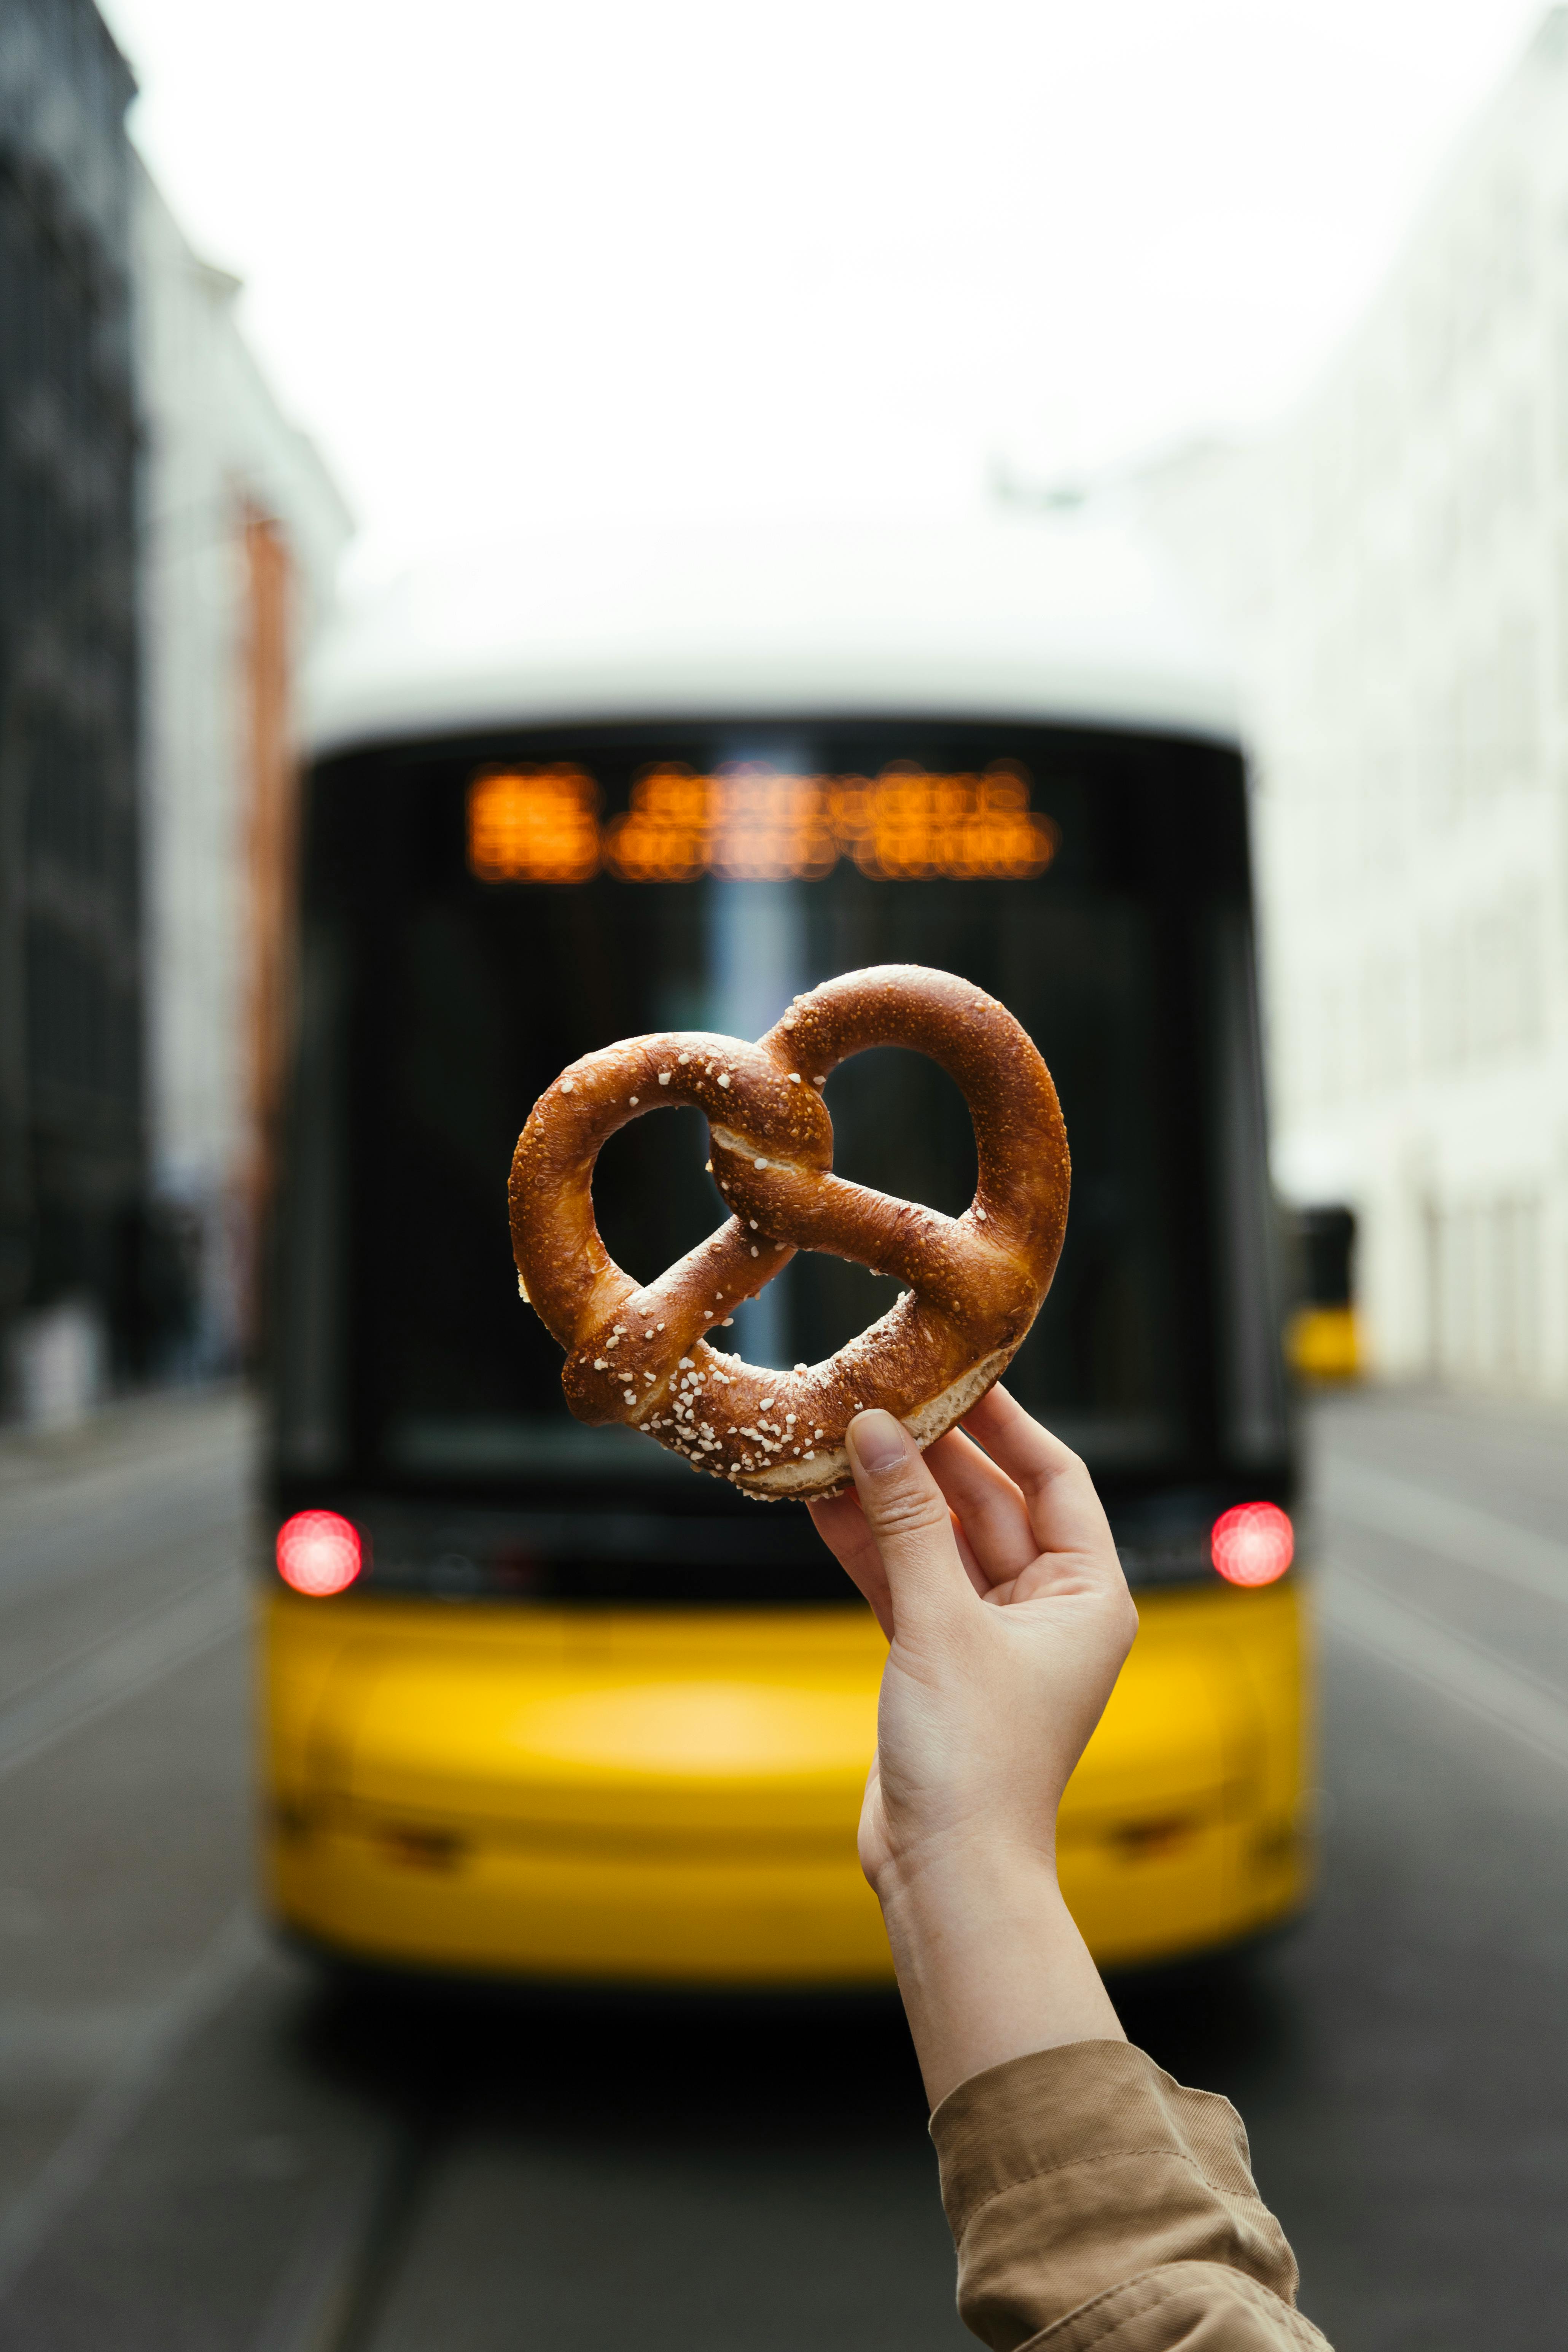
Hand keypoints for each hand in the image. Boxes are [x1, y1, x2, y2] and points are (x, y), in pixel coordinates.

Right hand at [808, 1386, 1138, 2105]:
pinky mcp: (940, 1662)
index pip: (1056, 1478)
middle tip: (877, 1398)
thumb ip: (906, 1521)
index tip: (958, 1372)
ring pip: (939, 1541)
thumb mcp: (939, 1621)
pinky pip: (907, 1581)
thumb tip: (878, 1430)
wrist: (948, 1873)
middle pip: (990, 1503)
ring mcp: (992, 1637)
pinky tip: (824, 1501)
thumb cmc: (977, 1761)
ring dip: (890, 1496)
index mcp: (1088, 1596)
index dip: (1007, 1422)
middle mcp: (1049, 1611)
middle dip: (930, 1455)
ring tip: (835, 1439)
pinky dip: (870, 1546)